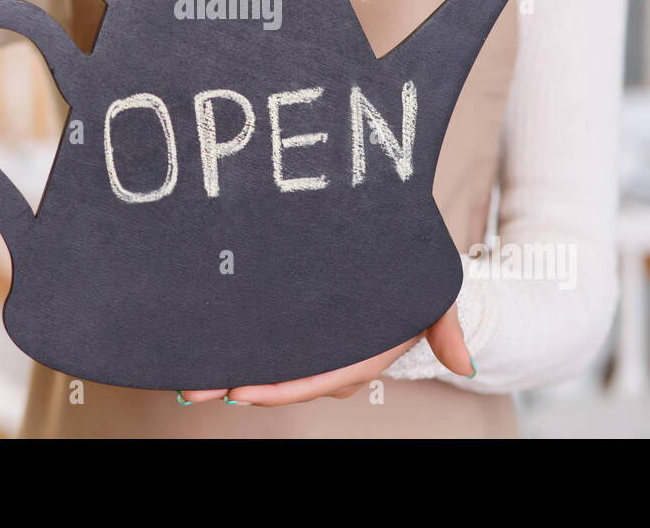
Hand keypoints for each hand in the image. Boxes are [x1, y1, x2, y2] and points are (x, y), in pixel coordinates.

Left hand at [180, 303, 474, 406]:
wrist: (401, 259)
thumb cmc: (414, 280)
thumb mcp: (435, 297)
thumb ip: (446, 327)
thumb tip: (461, 364)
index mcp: (362, 356)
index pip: (319, 380)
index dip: (281, 389)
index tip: (243, 390)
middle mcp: (332, 359)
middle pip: (283, 379)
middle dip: (239, 384)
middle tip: (196, 384)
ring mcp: (311, 345)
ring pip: (269, 366)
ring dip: (229, 369)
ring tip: (188, 373)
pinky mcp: (295, 326)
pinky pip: (266, 345)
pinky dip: (237, 346)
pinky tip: (203, 346)